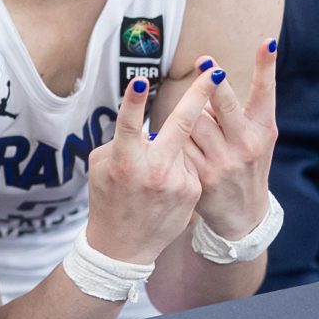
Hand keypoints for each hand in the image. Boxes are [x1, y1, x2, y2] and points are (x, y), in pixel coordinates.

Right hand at [83, 73, 210, 265]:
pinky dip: (177, 166)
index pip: (128, 126)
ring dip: (175, 146)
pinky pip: (188, 164)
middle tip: (215, 71)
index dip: (134, 102)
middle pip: (181, 125)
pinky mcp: (191, 191)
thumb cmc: (107, 199)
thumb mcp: (102, 168)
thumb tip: (146, 125)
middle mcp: (152, 171)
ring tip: (153, 176)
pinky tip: (163, 189)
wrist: (123, 246)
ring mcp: (176, 182)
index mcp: (124, 163)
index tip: (141, 81)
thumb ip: (123, 142)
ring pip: (184, 144)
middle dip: (200, 94)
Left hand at [187, 40, 278, 240]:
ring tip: (191, 123)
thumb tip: (210, 80)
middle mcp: (247, 144)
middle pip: (225, 104)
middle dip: (212, 83)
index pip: (266, 93)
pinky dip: (174, 138)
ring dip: (188, 115)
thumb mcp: (258, 139)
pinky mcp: (200, 176)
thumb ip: (241, 113)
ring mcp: (223, 161)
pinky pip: (180, 144)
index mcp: (263, 131)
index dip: (267, 66)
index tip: (267, 42)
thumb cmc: (247, 165)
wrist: (243, 215)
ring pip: (195, 121)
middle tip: (205, 61)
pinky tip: (172, 141)